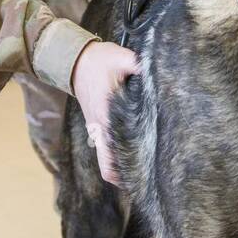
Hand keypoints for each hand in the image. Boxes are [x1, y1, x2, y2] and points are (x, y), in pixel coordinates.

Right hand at [70, 40, 139, 186]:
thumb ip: (139, 66)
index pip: (110, 159)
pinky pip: (108, 148)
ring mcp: (97, 129)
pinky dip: (120, 154)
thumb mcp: (121, 58)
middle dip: (126, 177)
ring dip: (124, 165)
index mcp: (104, 119)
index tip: (147, 178)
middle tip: (152, 179)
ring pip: (108, 160)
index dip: (125, 173)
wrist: (76, 60)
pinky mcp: (99, 125)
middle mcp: (99, 129)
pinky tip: (141, 148)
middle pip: (108, 168)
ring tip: (151, 166)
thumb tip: (161, 71)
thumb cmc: (99, 60)